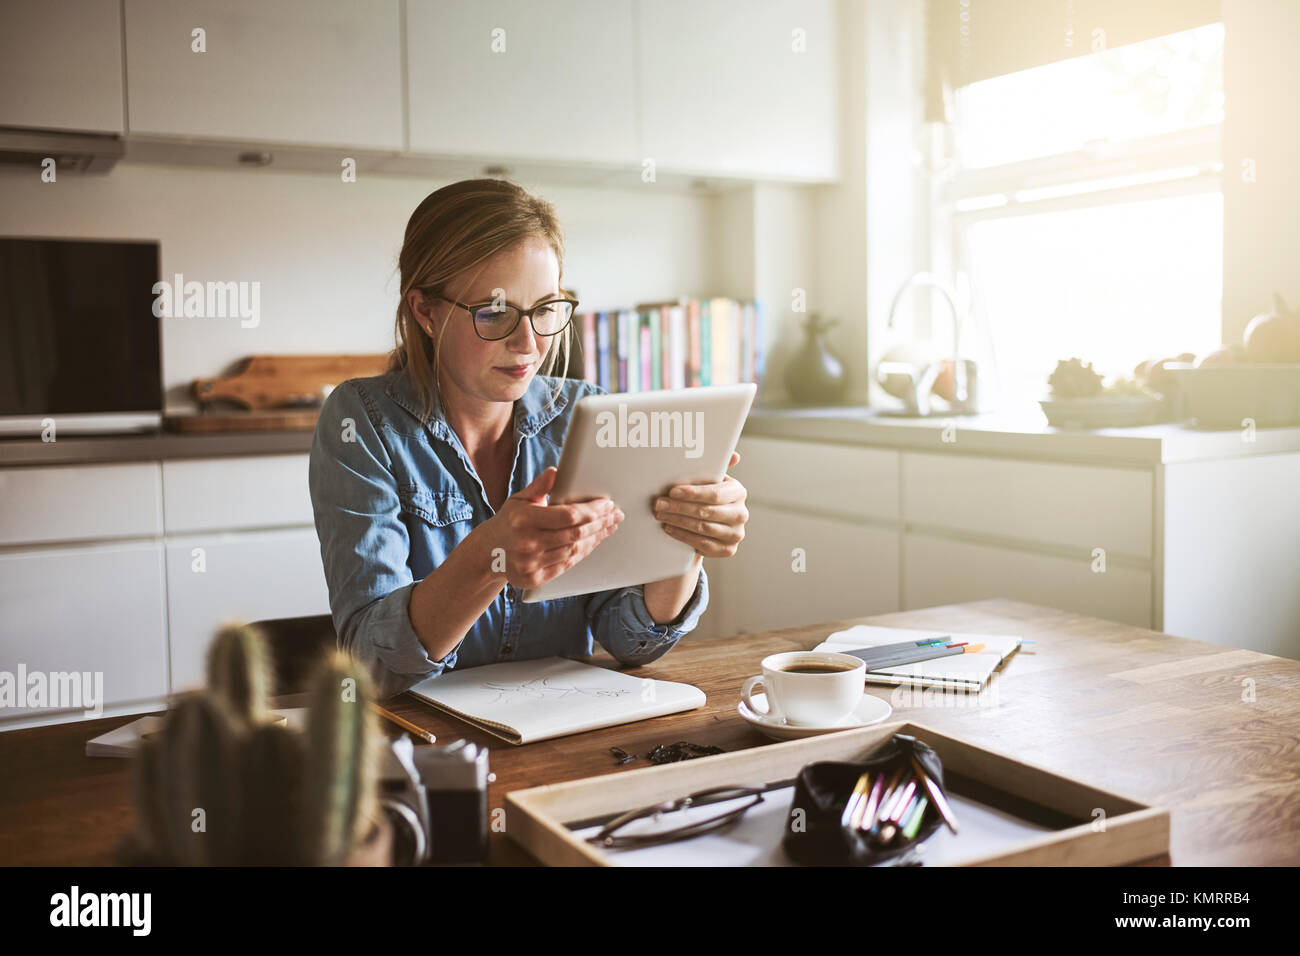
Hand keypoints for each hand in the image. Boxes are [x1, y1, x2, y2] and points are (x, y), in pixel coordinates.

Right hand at [478, 467, 623, 588]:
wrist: (489, 552)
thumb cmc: (509, 521)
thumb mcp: (520, 499)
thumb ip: (539, 486)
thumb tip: (555, 472)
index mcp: (523, 520)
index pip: (568, 515)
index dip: (592, 510)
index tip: (608, 504)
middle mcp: (526, 543)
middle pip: (575, 534)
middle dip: (600, 523)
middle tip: (616, 515)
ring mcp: (530, 563)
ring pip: (574, 550)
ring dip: (596, 538)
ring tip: (609, 527)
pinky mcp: (535, 579)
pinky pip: (567, 565)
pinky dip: (583, 552)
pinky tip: (593, 542)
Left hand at [652, 451, 747, 557]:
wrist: (710, 523)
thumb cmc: (706, 496)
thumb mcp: (709, 480)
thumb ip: (715, 467)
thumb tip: (734, 455)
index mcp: (738, 492)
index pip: (715, 494)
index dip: (693, 493)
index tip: (672, 491)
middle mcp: (741, 514)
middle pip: (707, 512)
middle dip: (679, 508)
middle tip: (658, 504)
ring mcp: (736, 534)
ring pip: (703, 529)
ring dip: (678, 521)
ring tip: (661, 515)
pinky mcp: (728, 550)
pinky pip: (703, 545)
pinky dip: (683, 536)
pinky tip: (669, 528)